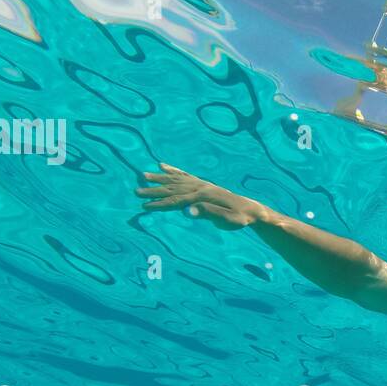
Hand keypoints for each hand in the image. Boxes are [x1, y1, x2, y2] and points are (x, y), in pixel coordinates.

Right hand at [136, 164, 261, 229]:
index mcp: (203, 197)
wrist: (250, 209)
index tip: (145, 207)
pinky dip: (173, 170)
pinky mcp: (203, 184)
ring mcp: (201, 184)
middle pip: (172, 189)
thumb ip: (208, 214)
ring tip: (142, 175)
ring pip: (176, 180)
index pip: (177, 201)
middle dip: (153, 191)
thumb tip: (187, 211)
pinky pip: (185, 175)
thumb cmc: (238, 218)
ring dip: (159, 177)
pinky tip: (162, 165)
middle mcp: (200, 187)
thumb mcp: (226, 220)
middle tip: (136, 192)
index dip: (160, 204)